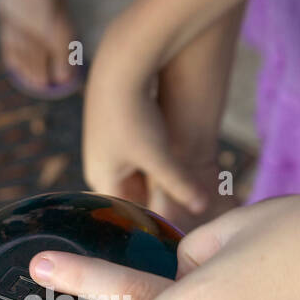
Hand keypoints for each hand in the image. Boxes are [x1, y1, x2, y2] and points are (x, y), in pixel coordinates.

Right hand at [82, 47, 210, 222]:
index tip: (172, 232)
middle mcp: (98, 166)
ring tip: (179, 190)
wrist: (121, 68)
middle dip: (153, 203)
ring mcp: (104, 147)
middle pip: (129, 196)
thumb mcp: (160, 155)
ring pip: (133, 175)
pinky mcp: (113, 130)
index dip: (149, 224)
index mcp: (103, 178)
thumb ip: (179, 184)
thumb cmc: (135, 115)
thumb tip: (201, 207)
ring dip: (153, 182)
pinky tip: (169, 160)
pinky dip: (151, 163)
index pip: (126, 214)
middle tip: (180, 216)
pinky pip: (133, 157)